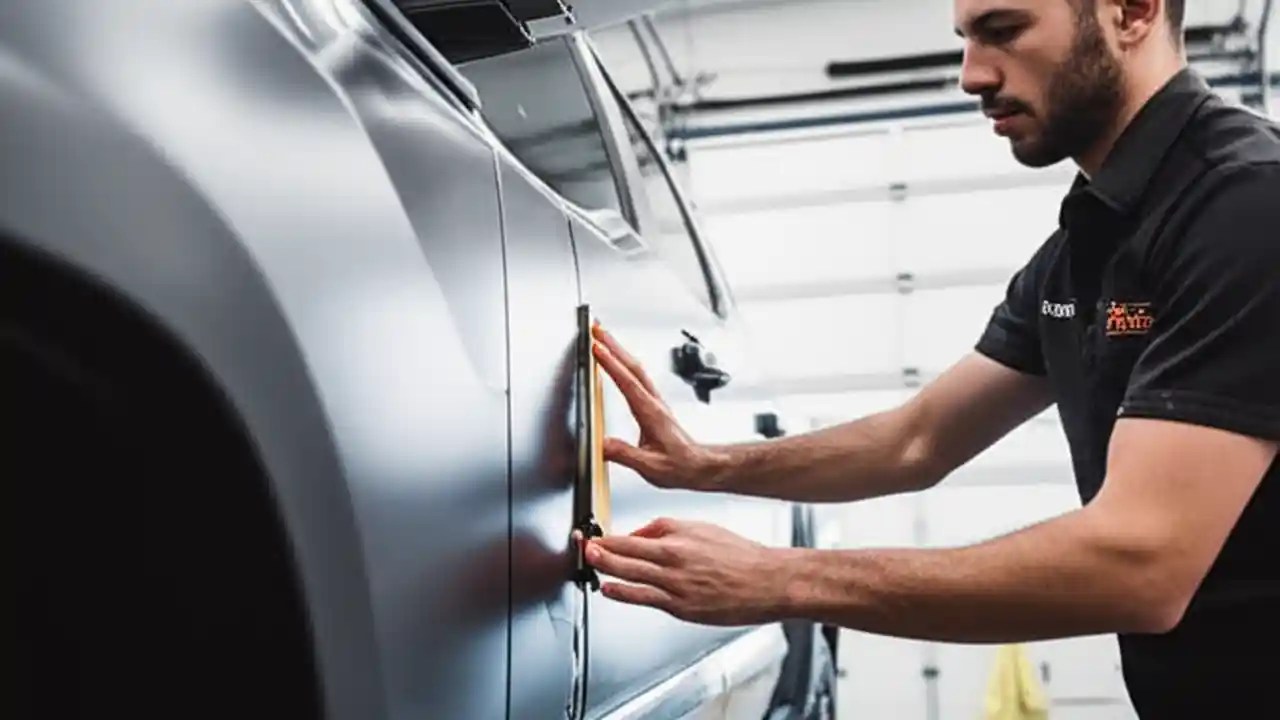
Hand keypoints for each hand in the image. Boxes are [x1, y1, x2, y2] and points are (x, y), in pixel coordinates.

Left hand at [583, 517, 793, 625]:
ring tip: (589, 562)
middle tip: (582, 546)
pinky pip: (645, 599)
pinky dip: (623, 593)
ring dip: (606, 568)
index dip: (608, 537)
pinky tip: (609, 589)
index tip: (593, 535)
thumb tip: (639, 533)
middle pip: (625, 554)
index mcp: (678, 538)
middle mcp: (674, 560)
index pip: (632, 535)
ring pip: (631, 576)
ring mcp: (676, 585)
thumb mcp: (702, 528)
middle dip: (599, 550)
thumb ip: (667, 529)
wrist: (768, 581)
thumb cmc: (740, 556)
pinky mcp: (682, 607)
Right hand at [591, 324, 727, 490]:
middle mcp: (654, 403)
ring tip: (603, 338)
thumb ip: (625, 454)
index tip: (596, 347)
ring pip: (636, 368)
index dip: (610, 364)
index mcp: (650, 413)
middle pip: (632, 366)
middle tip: (596, 328)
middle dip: (613, 344)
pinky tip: (620, 363)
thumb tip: (602, 444)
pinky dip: (625, 363)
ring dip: (619, 350)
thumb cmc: (680, 466)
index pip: (628, 382)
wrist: (699, 466)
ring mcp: (655, 402)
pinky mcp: (654, 405)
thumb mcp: (650, 466)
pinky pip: (638, 377)